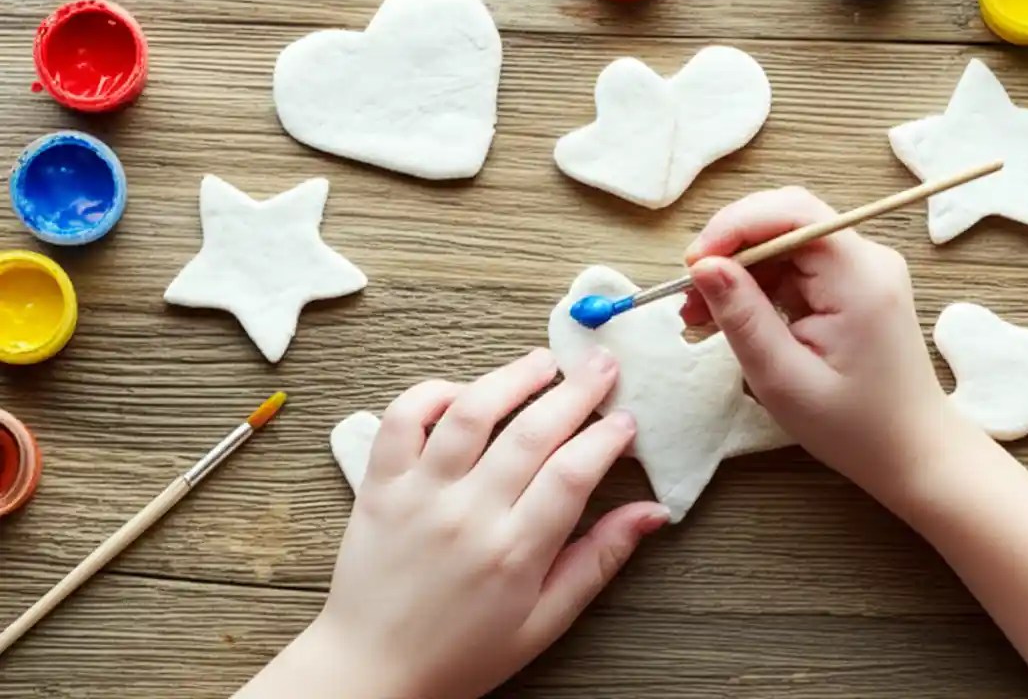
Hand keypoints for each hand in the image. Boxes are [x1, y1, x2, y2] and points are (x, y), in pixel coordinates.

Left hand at [236, 348, 668, 698]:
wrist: (372, 671)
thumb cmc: (462, 653)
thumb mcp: (546, 621)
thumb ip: (598, 560)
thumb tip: (651, 514)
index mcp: (515, 553)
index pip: (573, 472)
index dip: (607, 437)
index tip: (625, 420)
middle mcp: (468, 515)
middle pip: (532, 431)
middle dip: (576, 390)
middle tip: (601, 367)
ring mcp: (420, 495)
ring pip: (471, 411)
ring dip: (512, 377)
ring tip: (542, 362)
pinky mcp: (380, 487)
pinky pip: (403, 420)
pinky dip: (433, 393)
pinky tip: (464, 391)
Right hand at [682, 187, 954, 498]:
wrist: (912, 451)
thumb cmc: (854, 427)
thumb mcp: (783, 378)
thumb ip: (743, 316)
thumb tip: (705, 266)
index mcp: (859, 278)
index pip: (792, 213)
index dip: (735, 226)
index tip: (694, 264)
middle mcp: (867, 261)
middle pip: (785, 221)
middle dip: (730, 249)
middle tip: (689, 294)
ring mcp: (863, 270)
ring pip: (784, 244)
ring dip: (738, 270)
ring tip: (700, 315)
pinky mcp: (854, 285)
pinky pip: (796, 267)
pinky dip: (758, 285)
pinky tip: (730, 316)